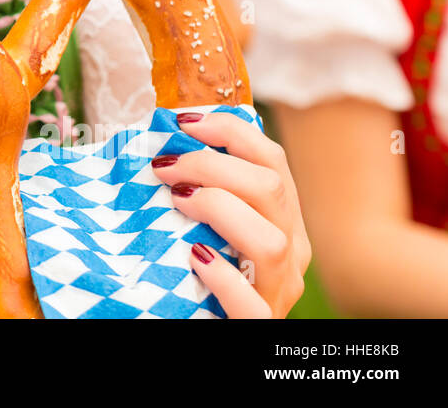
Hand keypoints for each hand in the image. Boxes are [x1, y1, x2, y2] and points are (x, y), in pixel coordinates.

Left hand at [151, 112, 310, 317]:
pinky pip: (252, 304)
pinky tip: (194, 257)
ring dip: (220, 209)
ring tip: (177, 202)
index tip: (184, 122)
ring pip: (271, 241)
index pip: (272, 160)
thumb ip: (198, 192)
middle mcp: (290, 250)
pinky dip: (223, 277)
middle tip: (163, 168)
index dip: (231, 131)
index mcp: (280, 218)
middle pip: (271, 189)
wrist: (206, 321)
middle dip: (212, 166)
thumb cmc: (199, 270)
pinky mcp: (259, 325)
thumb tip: (157, 147)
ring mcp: (278, 291)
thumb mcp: (207, 224)